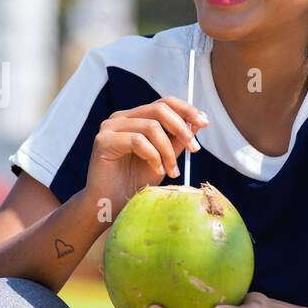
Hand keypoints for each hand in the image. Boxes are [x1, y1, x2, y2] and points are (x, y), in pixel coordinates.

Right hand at [84, 97, 208, 215]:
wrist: (112, 204)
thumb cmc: (135, 182)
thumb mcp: (164, 158)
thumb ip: (177, 139)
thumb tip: (197, 122)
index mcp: (135, 118)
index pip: (164, 103)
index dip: (186, 110)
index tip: (204, 123)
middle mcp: (121, 118)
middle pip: (159, 109)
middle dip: (181, 128)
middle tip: (193, 149)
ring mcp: (110, 127)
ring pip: (150, 126)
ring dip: (167, 150)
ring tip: (172, 170)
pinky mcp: (103, 141)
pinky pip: (137, 140)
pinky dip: (152, 156)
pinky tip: (156, 169)